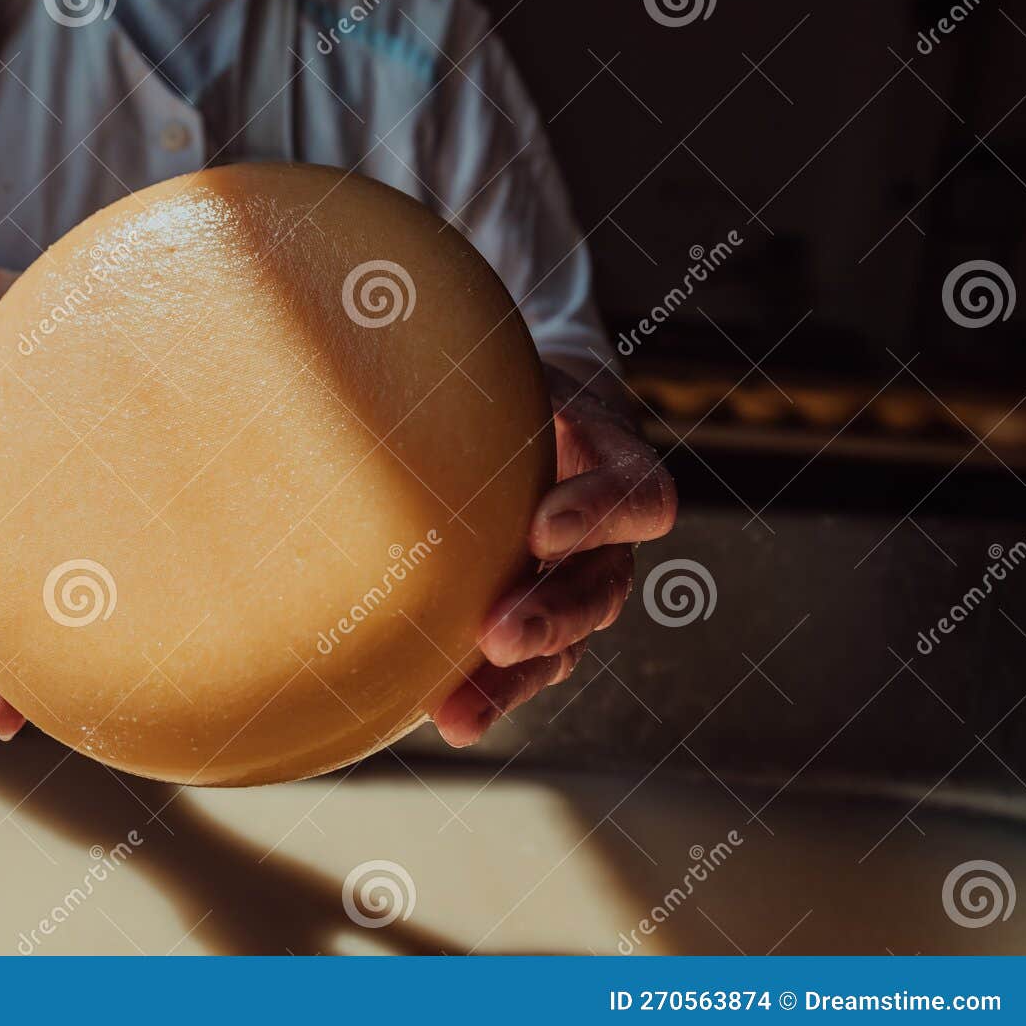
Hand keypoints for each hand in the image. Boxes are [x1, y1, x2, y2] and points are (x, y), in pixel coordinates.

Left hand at [432, 364, 676, 746]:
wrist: (511, 406)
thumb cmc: (503, 376)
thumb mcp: (504, 361)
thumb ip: (475, 363)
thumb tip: (389, 308)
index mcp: (614, 460)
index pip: (636, 494)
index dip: (599, 515)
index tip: (540, 529)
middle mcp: (605, 535)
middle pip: (603, 588)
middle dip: (550, 614)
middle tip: (499, 633)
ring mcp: (573, 583)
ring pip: (566, 644)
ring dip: (514, 680)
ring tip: (459, 717)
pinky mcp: (534, 615)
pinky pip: (524, 665)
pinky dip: (485, 691)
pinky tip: (441, 715)